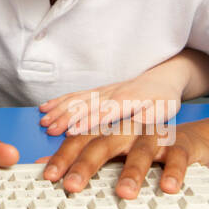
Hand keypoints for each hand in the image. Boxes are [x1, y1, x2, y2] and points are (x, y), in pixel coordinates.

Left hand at [39, 124, 208, 197]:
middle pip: (104, 144)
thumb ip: (79, 157)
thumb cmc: (141, 147)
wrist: (189, 139)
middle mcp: (128, 130)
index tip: (49, 175)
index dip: (63, 157)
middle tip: (73, 186)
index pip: (81, 141)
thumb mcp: (111, 152)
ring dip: (132, 172)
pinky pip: (176, 158)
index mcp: (108, 131)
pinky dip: (173, 172)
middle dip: (87, 165)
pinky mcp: (180, 146)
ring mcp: (154, 137)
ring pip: (141, 151)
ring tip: (123, 193)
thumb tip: (43, 166)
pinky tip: (168, 187)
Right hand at [40, 74, 184, 135]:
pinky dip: (60, 100)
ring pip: (76, 99)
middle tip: (49, 129)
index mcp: (126, 100)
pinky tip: (47, 106)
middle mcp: (110, 94)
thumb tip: (140, 122)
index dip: (87, 122)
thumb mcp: (165, 109)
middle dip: (65, 117)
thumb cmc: (164, 97)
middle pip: (84, 106)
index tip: (71, 132)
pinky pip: (76, 94)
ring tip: (43, 119)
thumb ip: (150, 117)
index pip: (103, 112)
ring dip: (59, 109)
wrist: (163, 76)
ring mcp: (102, 91)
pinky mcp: (98, 91)